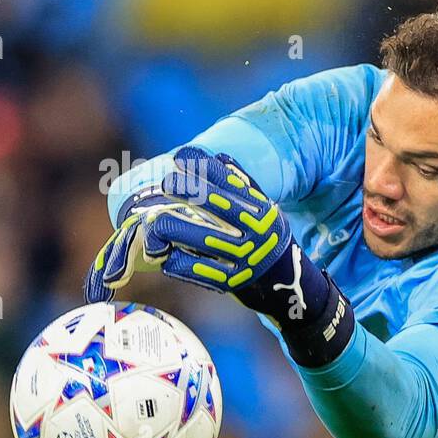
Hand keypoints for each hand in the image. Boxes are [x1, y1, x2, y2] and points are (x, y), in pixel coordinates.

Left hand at [84, 146, 354, 365]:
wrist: (284, 281)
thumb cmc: (265, 237)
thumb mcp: (264, 209)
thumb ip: (242, 184)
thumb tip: (216, 156)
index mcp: (263, 212)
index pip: (230, 182)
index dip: (202, 167)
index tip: (180, 158)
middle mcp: (257, 234)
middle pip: (216, 205)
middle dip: (186, 190)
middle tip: (166, 183)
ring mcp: (245, 259)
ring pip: (201, 238)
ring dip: (172, 227)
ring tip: (153, 221)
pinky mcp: (233, 282)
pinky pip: (197, 270)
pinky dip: (176, 261)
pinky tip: (163, 253)